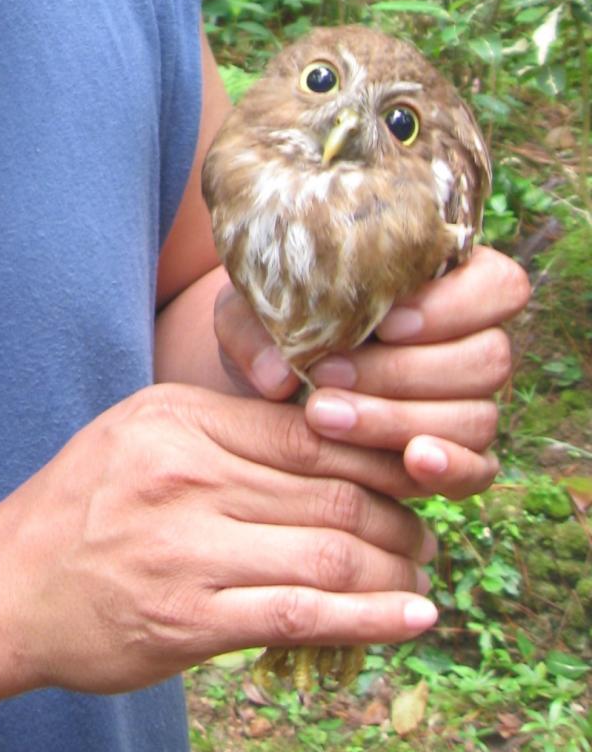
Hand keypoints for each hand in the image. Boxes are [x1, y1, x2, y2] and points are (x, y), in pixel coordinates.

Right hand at [0, 384, 438, 698]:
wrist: (4, 588)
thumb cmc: (81, 507)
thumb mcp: (139, 434)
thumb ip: (222, 430)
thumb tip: (328, 432)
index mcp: (177, 419)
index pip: (311, 432)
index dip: (378, 454)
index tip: (408, 474)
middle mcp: (184, 475)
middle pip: (334, 490)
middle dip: (401, 516)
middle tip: (425, 533)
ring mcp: (186, 549)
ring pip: (331, 551)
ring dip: (397, 569)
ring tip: (420, 576)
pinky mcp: (188, 620)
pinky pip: (303, 615)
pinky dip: (372, 619)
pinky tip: (413, 619)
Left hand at [215, 245, 530, 497]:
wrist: (261, 378)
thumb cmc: (271, 325)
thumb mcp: (252, 309)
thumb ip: (256, 327)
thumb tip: (278, 375)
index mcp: (446, 282)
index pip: (499, 285)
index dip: (454, 306)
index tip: (385, 321)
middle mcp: (470, 342)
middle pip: (488, 358)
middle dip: (403, 371)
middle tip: (325, 374)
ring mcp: (468, 402)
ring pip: (477, 415)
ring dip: (400, 419)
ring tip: (323, 417)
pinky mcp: (455, 456)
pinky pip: (479, 469)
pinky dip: (451, 467)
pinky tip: (413, 462)